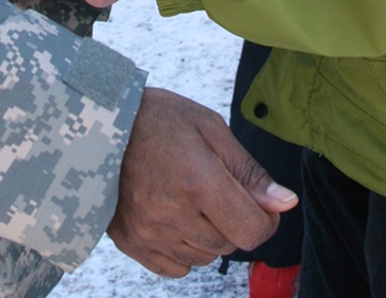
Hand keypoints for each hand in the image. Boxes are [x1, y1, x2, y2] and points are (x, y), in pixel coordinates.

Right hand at [110, 87, 297, 276]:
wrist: (101, 124)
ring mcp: (150, 233)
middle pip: (229, 244)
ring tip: (190, 196)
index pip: (252, 230)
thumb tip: (284, 203)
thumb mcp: (210, 128)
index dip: (265, 219)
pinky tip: (173, 215)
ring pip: (203, 256)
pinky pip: (175, 267)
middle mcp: (174, 214)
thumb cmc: (158, 119)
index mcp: (199, 182)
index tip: (259, 202)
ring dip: (209, 234)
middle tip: (214, 186)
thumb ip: (248, 170)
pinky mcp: (131, 243)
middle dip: (233, 219)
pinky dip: (183, 248)